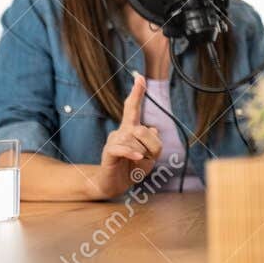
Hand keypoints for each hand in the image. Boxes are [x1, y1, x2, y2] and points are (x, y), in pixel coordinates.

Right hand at [92, 73, 162, 197]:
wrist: (115, 185)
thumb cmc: (132, 169)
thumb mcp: (151, 157)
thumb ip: (155, 143)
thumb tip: (153, 129)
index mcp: (131, 129)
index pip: (133, 108)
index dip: (137, 93)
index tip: (140, 77)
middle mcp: (120, 131)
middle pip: (143, 129)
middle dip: (153, 146)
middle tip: (147, 158)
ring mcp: (113, 141)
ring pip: (135, 139)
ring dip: (143, 154)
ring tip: (138, 164)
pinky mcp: (108, 152)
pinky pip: (123, 148)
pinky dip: (133, 152)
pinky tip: (139, 157)